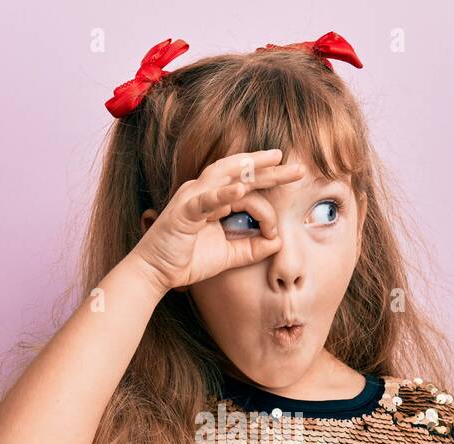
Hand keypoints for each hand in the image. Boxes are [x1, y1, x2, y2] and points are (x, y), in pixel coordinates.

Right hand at [130, 148, 304, 291]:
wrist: (155, 273)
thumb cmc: (187, 260)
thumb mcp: (228, 255)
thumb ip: (252, 249)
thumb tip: (278, 242)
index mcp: (214, 198)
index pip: (248, 189)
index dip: (269, 203)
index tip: (276, 230)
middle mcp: (204, 191)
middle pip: (241, 172)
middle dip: (270, 168)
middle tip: (298, 168)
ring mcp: (193, 198)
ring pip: (225, 175)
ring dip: (251, 168)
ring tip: (275, 161)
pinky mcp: (183, 212)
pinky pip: (206, 199)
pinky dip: (224, 193)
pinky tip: (242, 188)